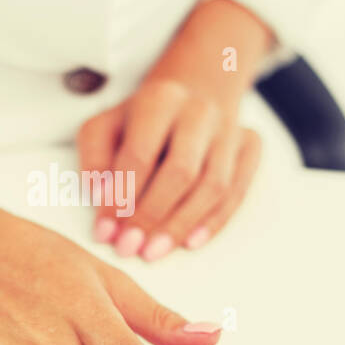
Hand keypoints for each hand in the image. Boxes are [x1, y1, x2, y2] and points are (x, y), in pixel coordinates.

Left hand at [77, 77, 261, 259]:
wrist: (193, 91)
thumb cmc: (140, 120)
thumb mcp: (105, 127)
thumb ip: (95, 160)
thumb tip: (100, 199)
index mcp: (160, 100)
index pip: (140, 153)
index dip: (121, 195)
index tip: (105, 228)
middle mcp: (200, 112)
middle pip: (180, 171)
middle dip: (151, 215)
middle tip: (128, 247)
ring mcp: (230, 130)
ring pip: (213, 186)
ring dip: (181, 225)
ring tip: (153, 252)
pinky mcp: (250, 146)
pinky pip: (238, 191)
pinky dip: (214, 221)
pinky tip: (190, 242)